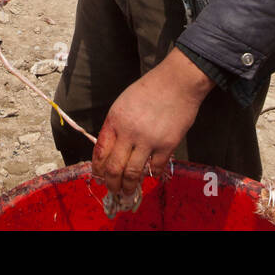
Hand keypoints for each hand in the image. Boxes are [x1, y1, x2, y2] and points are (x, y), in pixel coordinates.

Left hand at [91, 48, 215, 196]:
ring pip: (132, 173)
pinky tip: (150, 175)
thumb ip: (116, 126)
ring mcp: (148, 140)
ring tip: (128, 191)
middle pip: (114, 168)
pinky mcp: (167, 145)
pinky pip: (155, 168)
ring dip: (128, 186)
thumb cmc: (150, 89)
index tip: (99, 176)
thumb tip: (111, 150)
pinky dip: (151, 175)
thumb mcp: (123, 103)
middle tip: (113, 190)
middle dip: (111, 183)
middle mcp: (128, 133)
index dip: (98, 169)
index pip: (100, 152)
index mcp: (114, 120)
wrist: (177, 82)